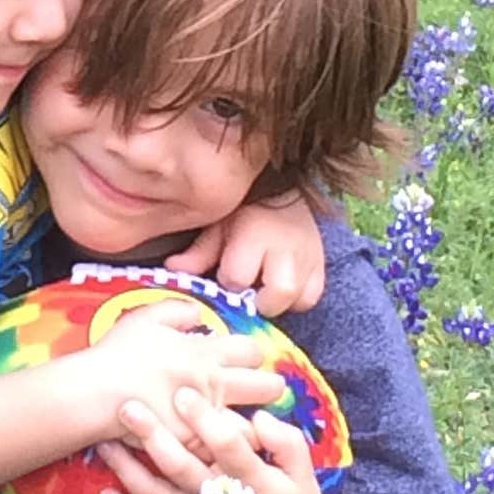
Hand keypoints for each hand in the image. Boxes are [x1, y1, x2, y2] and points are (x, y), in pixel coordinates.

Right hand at [82, 301, 284, 437]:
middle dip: (270, 389)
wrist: (96, 393)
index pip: (252, 352)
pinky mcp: (193, 446)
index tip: (245, 362)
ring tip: (245, 431)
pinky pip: (222, 455)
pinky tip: (221, 455)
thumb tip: (198, 312)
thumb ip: (176, 310)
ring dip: (253, 429)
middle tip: (261, 394)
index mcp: (207, 353)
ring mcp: (207, 418)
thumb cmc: (118, 355)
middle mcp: (215, 384)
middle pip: (268, 388)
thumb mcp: (145, 318)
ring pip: (253, 428)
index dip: (253, 356)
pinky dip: (224, 456)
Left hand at [96, 390, 346, 493]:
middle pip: (184, 469)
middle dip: (154, 436)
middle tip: (128, 407)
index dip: (206, 420)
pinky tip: (107, 493)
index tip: (183, 392)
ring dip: (129, 470)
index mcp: (258, 484)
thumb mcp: (306, 476)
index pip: (229, 447)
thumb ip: (285, 442)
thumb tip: (257, 416)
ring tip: (104, 443)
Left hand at [164, 191, 325, 314]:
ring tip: (264, 290)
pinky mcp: (321, 263)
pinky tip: (280, 288)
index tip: (226, 272)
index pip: (238, 276)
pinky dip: (298, 299)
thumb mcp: (217, 226)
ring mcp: (309, 256)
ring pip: (300, 298)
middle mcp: (286, 246)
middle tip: (249, 292)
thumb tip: (172, 270)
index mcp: (255, 234)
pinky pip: (314, 296)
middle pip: (280, 292)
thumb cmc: (243, 211)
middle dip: (260, 301)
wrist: (282, 190)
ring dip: (280, 303)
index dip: (229, 279)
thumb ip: (198, 252)